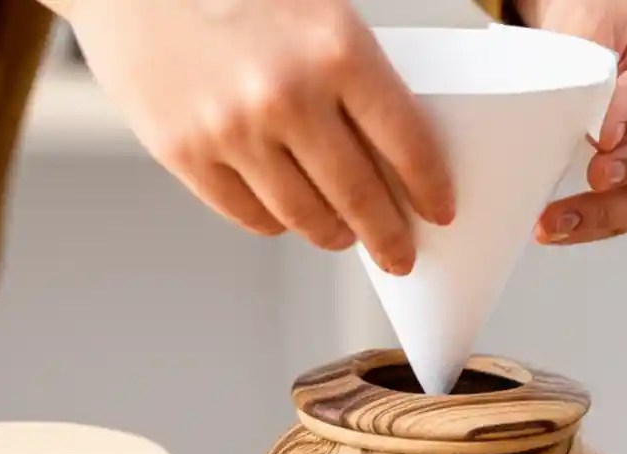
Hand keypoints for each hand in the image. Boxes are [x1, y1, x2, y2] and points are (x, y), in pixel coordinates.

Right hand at [63, 0, 455, 274]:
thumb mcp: (316, 14)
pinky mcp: (186, 155)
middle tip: (401, 256)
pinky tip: (289, 214)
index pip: (407, 141)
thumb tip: (401, 158)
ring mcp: (231, 129)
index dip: (430, 187)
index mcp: (335, 47)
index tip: (441, 212)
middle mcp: (286, 93)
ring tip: (344, 235)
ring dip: (334, 235)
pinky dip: (278, 222)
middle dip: (389, 236)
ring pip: (305, 217)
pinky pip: (251, 216)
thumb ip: (357, 78)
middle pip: (359, 195)